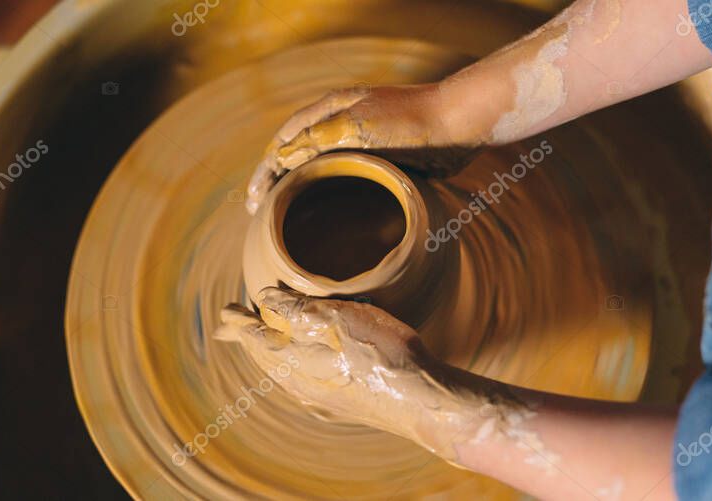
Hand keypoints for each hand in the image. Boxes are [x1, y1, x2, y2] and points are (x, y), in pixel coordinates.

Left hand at [215, 288, 527, 461]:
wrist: (420, 399)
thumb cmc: (378, 353)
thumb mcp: (334, 316)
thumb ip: (293, 308)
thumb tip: (262, 299)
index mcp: (288, 360)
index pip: (251, 336)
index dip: (237, 320)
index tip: (227, 309)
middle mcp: (297, 383)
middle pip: (263, 358)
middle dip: (248, 339)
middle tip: (234, 325)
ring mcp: (320, 398)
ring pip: (282, 373)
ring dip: (270, 354)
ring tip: (266, 341)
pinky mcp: (342, 404)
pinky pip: (303, 382)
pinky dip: (293, 365)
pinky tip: (307, 364)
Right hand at [245, 84, 482, 213]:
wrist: (458, 124)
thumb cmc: (408, 122)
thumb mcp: (356, 128)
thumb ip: (316, 139)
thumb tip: (280, 156)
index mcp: (331, 108)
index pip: (284, 140)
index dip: (265, 169)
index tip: (253, 200)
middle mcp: (342, 122)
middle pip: (297, 153)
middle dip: (276, 181)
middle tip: (260, 215)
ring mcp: (362, 139)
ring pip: (320, 166)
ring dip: (300, 188)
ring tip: (286, 217)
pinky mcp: (383, 156)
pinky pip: (347, 176)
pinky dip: (329, 192)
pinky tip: (328, 213)